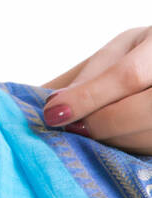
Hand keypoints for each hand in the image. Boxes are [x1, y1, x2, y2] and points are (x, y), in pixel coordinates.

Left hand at [42, 26, 151, 153]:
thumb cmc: (146, 53)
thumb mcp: (119, 51)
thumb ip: (91, 76)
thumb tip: (55, 105)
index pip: (128, 76)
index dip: (88, 98)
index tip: (53, 113)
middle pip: (144, 112)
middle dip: (100, 123)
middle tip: (71, 126)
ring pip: (149, 136)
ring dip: (112, 139)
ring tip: (91, 128)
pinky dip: (129, 146)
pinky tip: (115, 135)